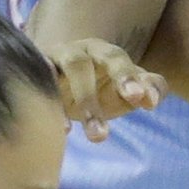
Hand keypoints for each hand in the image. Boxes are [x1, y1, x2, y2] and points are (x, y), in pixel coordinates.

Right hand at [43, 37, 165, 141]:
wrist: (52, 85)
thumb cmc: (95, 89)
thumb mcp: (121, 91)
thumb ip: (147, 89)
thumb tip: (153, 97)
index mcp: (104, 54)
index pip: (120, 60)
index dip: (132, 78)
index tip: (145, 102)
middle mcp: (80, 52)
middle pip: (97, 61)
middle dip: (110, 83)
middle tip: (129, 105)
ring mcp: (56, 60)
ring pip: (73, 71)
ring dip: (86, 101)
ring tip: (98, 136)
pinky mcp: (35, 73)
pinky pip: (42, 81)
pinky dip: (53, 104)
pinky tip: (64, 130)